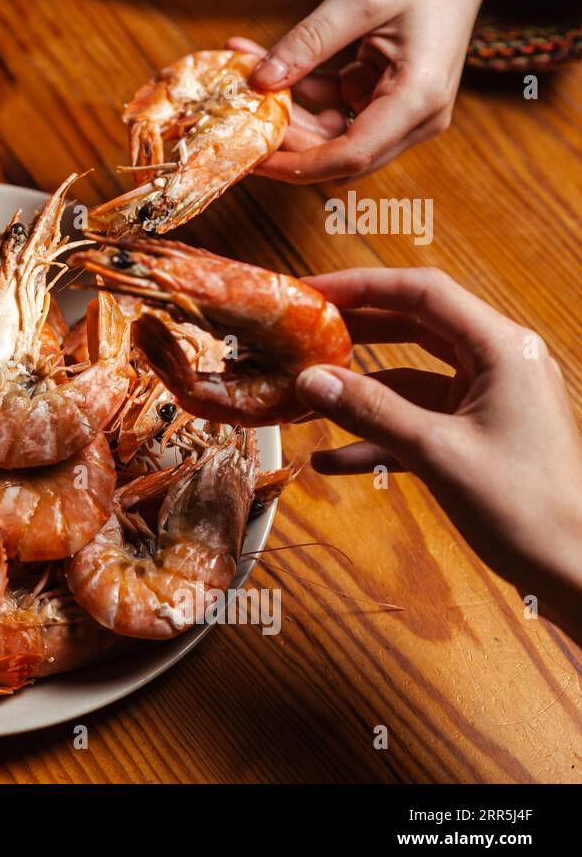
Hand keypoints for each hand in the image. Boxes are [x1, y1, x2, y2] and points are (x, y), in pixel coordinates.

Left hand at [233, 0, 555, 181]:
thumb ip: (308, 44)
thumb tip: (260, 83)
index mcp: (419, 99)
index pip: (350, 156)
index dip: (296, 165)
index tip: (251, 157)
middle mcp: (416, 117)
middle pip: (338, 154)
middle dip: (287, 137)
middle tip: (240, 110)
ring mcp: (401, 109)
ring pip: (331, 134)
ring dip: (288, 113)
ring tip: (247, 74)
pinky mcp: (385, 96)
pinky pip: (334, 108)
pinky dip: (302, 93)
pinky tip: (266, 64)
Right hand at [292, 267, 581, 638]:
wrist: (572, 570)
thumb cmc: (527, 509)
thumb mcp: (436, 453)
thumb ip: (370, 412)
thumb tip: (311, 380)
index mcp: (502, 349)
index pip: (422, 293)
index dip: (361, 286)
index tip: (310, 291)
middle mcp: (498, 363)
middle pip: (413, 326)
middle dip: (353, 332)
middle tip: (301, 332)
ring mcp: (488, 399)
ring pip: (409, 377)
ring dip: (359, 390)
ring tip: (306, 397)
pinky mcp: (477, 434)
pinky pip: (416, 420)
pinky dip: (376, 433)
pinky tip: (332, 457)